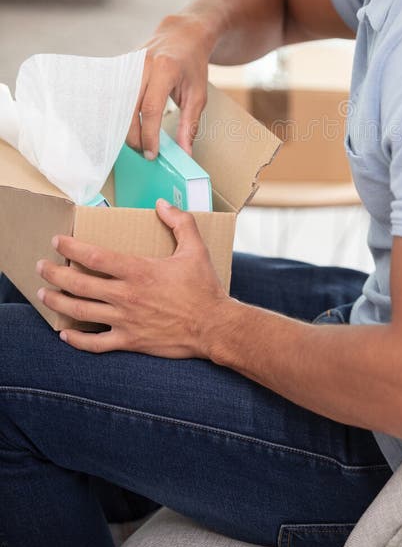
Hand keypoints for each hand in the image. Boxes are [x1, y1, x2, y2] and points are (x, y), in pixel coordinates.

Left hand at [35, 200, 228, 357]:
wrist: (214, 326)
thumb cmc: (204, 288)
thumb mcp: (195, 249)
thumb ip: (180, 222)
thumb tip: (163, 203)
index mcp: (139, 270)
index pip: (95, 256)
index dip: (71, 247)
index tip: (57, 241)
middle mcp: (126, 295)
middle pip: (79, 283)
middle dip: (55, 274)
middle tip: (42, 267)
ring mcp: (125, 320)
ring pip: (81, 311)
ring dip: (58, 302)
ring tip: (44, 295)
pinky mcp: (129, 340)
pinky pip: (95, 343)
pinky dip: (77, 339)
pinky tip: (66, 333)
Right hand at [128, 12, 212, 157]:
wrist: (181, 36)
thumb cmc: (192, 66)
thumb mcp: (198, 95)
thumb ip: (190, 125)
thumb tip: (185, 154)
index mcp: (164, 69)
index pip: (150, 109)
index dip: (149, 135)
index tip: (152, 154)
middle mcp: (142, 65)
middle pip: (129, 109)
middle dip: (134, 136)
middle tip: (144, 152)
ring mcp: (128, 64)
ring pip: (119, 105)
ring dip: (125, 127)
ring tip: (137, 142)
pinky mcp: (120, 67)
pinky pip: (116, 96)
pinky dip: (120, 114)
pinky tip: (127, 127)